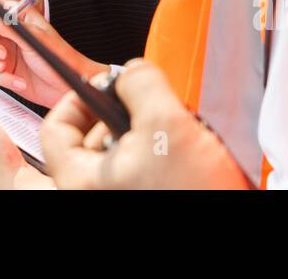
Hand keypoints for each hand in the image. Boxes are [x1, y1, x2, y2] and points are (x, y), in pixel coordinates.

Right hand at [0, 5, 102, 108]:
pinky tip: (19, 81)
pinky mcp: (4, 69)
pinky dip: (3, 79)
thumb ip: (3, 26)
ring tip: (7, 67)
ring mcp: (4, 49)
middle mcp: (6, 30)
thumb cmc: (58, 58)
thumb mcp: (31, 39)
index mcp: (15, 15)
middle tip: (1, 54)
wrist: (68, 87)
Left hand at [40, 58, 247, 189]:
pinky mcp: (141, 198)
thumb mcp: (167, 123)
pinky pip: (137, 170)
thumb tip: (131, 73)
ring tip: (171, 138)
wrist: (231, 215)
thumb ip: (141, 85)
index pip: (55, 128)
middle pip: (88, 139)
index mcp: (80, 181)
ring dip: (142, 135)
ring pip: (117, 153)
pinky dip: (155, 156)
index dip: (78, 98)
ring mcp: (117, 198)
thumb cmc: (194, 195)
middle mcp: (92, 194)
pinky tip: (181, 158)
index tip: (103, 86)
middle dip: (119, 116)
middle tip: (145, 108)